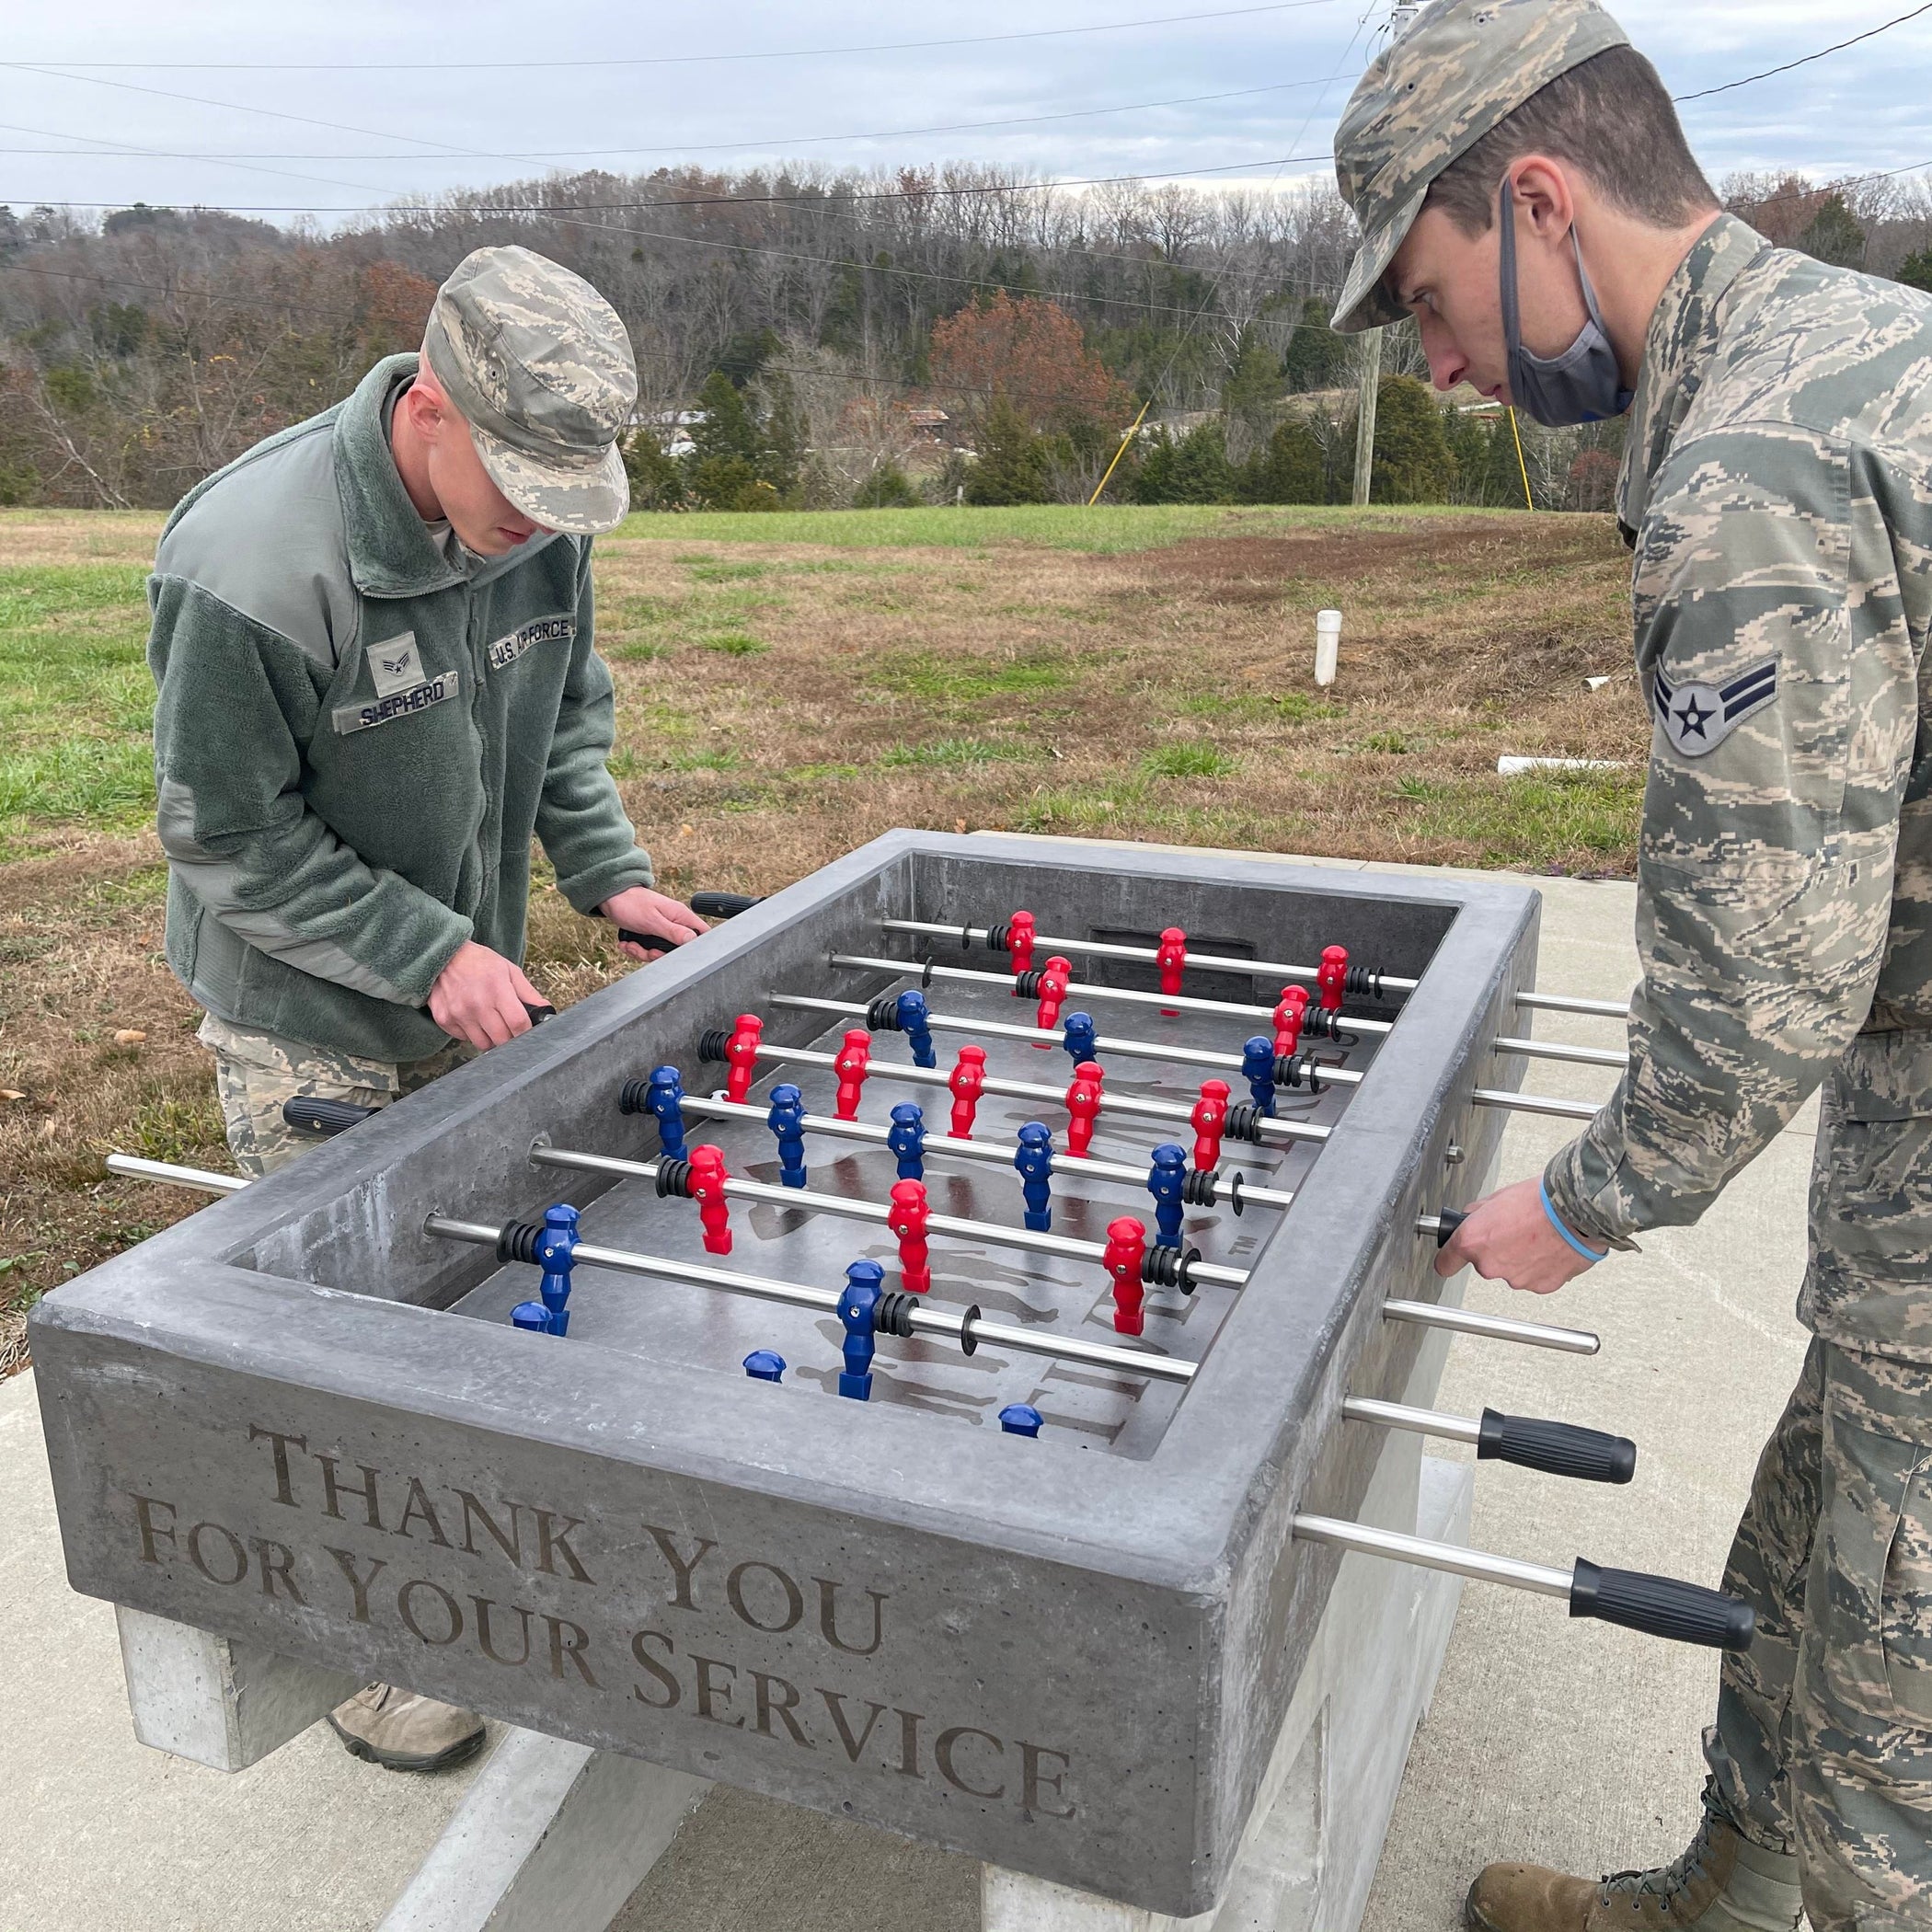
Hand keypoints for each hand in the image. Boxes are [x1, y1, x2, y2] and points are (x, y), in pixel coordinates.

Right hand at [428, 941, 548, 1050]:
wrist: (444, 956)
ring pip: (482, 1044)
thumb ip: (529, 993)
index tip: (526, 1030)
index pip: (518, 1023)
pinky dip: (471, 1033)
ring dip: (490, 1037)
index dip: (526, 1031)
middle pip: (502, 1039)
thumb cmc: (480, 963)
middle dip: (509, 1037)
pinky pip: (464, 1038)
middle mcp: (477, 1004)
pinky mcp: (444, 1019)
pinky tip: (472, 1018)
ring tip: (489, 1022)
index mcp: (497, 989)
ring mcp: (458, 1013)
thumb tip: (545, 1011)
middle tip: (508, 1027)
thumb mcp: (509, 971)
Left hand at [602, 886, 707, 962]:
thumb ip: (674, 932)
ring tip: (632, 945)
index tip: (674, 952)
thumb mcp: (653, 920)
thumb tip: (693, 940)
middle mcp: (675, 922)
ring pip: (661, 952)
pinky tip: (628, 943)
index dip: (694, 948)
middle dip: (659, 954)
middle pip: (678, 949)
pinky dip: (637, 949)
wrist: (610, 897)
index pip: (701, 934)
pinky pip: (649, 949)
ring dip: (644, 952)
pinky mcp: (651, 933)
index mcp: (681, 916)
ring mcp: (663, 928)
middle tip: (648, 950)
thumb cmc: (631, 903)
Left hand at [1434, 1175, 1598, 1295]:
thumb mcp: (1497, 1198)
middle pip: (1484, 1264)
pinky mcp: (1541, 1286)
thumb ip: (1477, 1214)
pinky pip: (1534, 1277)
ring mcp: (1516, 1279)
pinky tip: (1549, 1248)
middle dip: (1495, 1250)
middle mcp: (1490, 1265)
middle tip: (1514, 1231)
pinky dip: (1540, 1266)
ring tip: (1536, 1236)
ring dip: (1519, 1258)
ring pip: (1511, 1270)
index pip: (1445, 1262)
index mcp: (1473, 1242)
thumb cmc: (1539, 1201)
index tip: (1449, 1260)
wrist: (1576, 1212)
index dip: (1448, 1260)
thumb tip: (1472, 1218)